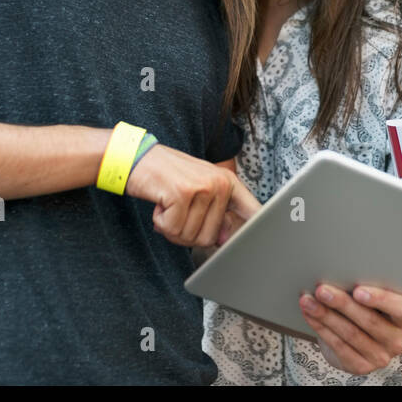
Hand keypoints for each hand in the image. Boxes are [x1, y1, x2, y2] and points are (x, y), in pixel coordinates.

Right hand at [125, 144, 260, 246]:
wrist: (136, 158)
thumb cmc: (166, 176)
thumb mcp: (197, 190)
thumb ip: (214, 213)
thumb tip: (224, 240)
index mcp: (227, 182)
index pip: (252, 211)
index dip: (258, 230)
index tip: (265, 244)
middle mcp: (219, 183)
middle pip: (210, 237)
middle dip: (187, 233)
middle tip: (176, 212)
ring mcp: (202, 187)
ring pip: (190, 236)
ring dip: (172, 228)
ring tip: (168, 205)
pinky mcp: (182, 194)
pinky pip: (173, 229)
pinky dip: (161, 223)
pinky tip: (160, 204)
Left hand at [298, 282, 401, 374]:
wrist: (361, 341)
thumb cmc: (372, 311)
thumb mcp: (381, 298)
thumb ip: (387, 285)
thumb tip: (400, 275)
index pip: (400, 309)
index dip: (380, 299)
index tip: (358, 290)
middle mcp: (397, 341)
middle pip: (369, 321)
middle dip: (342, 303)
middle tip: (322, 289)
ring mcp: (379, 356)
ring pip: (349, 334)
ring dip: (325, 315)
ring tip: (308, 300)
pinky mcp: (360, 366)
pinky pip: (338, 346)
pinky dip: (321, 328)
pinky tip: (310, 315)